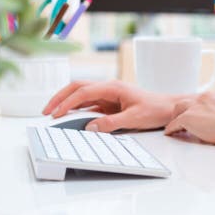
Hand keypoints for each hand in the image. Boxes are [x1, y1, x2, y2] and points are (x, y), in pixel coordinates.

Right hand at [42, 80, 177, 131]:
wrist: (168, 108)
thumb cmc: (155, 109)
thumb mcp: (134, 118)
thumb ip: (111, 123)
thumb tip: (91, 127)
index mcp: (113, 87)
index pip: (83, 92)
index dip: (67, 102)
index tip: (55, 114)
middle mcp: (108, 88)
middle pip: (78, 88)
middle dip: (60, 97)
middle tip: (46, 111)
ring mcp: (108, 96)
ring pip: (81, 95)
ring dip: (66, 103)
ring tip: (52, 114)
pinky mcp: (110, 104)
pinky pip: (89, 105)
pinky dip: (76, 110)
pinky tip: (69, 118)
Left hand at [164, 91, 214, 144]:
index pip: (204, 101)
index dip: (198, 109)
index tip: (199, 114)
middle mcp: (205, 98)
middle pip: (189, 101)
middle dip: (183, 110)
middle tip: (181, 118)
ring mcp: (195, 106)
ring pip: (179, 108)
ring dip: (176, 117)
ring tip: (173, 126)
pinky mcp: (188, 117)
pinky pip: (174, 123)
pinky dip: (171, 128)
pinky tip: (169, 133)